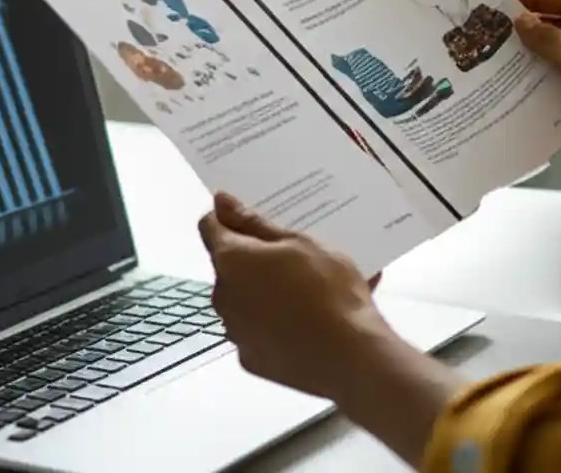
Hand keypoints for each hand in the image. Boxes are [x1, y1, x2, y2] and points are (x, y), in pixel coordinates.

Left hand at [198, 193, 396, 399]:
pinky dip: (273, 324)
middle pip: (230, 266)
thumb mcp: (300, 244)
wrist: (349, 356)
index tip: (252, 214)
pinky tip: (306, 324)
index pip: (211, 226)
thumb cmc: (327, 290)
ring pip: (244, 300)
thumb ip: (256, 223)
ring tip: (310, 293)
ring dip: (265, 291)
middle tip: (296, 256)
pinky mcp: (251, 359)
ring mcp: (235, 331)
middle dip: (255, 259)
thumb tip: (221, 202)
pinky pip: (257, 331)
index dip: (229, 217)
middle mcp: (222, 296)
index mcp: (231, 260)